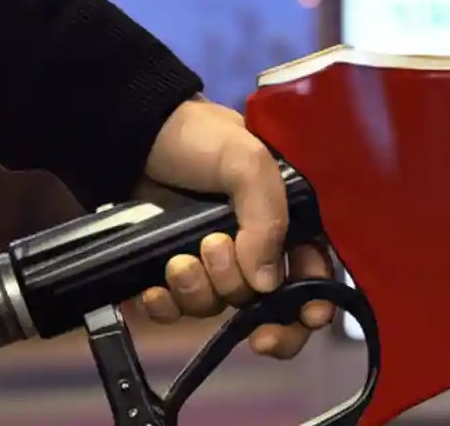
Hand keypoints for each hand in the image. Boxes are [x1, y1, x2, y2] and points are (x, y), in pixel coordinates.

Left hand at [135, 97, 334, 358]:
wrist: (133, 131)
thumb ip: (267, 218)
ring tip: (179, 259)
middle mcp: (256, 247)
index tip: (304, 317)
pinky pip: (176, 310)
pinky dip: (167, 307)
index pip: (315, 272)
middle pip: (270, 304)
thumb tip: (266, 286)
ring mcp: (213, 262)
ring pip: (220, 305)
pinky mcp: (172, 273)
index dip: (316, 303)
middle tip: (245, 317)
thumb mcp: (247, 162)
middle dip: (257, 312)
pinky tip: (155, 288)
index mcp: (288, 220)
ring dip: (201, 291)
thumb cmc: (201, 138)